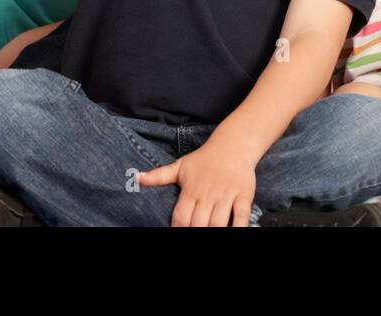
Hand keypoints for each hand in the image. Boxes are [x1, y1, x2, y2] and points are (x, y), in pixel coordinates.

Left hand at [138, 139, 255, 226]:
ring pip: (218, 223)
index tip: (177, 233)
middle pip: (199, 223)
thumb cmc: (204, 160)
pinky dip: (238, 228)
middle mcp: (208, 193)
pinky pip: (242, 217)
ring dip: (214, 233)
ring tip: (209, 234)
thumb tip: (137, 178)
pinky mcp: (244, 195)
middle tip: (195, 233)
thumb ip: (159, 176)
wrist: (233, 145)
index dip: (178, 229)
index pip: (181, 217)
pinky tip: (233, 231)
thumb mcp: (180, 166)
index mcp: (191, 189)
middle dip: (196, 233)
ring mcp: (227, 195)